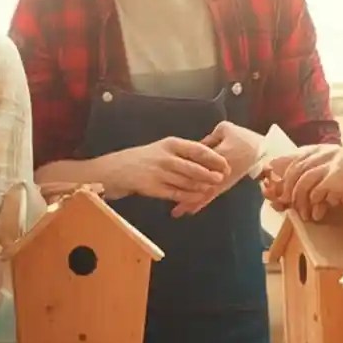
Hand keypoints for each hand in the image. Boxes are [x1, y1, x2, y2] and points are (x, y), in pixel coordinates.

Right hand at [110, 137, 228, 202]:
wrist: (116, 169)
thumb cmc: (143, 158)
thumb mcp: (162, 148)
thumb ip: (182, 152)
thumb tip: (208, 156)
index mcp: (170, 144)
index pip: (198, 149)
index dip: (214, 158)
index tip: (226, 164)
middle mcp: (166, 157)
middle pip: (194, 167)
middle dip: (210, 174)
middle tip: (222, 179)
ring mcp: (159, 173)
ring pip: (186, 181)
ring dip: (201, 186)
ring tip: (211, 189)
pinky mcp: (153, 188)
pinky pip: (176, 193)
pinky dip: (188, 197)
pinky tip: (197, 199)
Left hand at [171, 122, 263, 217]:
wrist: (261, 150)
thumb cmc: (243, 137)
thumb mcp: (225, 130)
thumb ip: (209, 138)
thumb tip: (195, 148)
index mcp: (219, 156)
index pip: (199, 165)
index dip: (185, 170)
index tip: (169, 175)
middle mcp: (219, 172)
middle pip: (199, 184)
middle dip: (184, 193)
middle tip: (170, 201)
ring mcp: (223, 181)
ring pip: (204, 194)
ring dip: (191, 203)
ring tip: (177, 212)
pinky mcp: (226, 185)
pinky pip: (212, 195)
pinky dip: (201, 203)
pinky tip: (191, 211)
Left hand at [265, 145, 342, 220]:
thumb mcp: (337, 175)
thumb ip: (316, 176)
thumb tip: (287, 190)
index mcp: (325, 149)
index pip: (295, 157)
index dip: (282, 173)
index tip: (277, 189)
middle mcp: (328, 152)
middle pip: (295, 169)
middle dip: (287, 189)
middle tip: (286, 205)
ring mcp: (333, 162)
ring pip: (303, 181)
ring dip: (300, 201)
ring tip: (304, 213)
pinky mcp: (337, 176)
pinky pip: (316, 192)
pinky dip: (315, 206)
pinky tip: (319, 214)